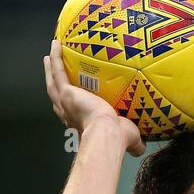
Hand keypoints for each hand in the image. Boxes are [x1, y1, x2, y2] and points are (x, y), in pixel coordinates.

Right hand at [43, 39, 145, 156]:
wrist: (107, 134)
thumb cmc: (117, 138)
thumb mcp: (127, 138)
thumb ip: (135, 142)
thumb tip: (143, 148)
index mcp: (81, 124)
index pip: (70, 113)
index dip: (68, 105)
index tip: (69, 96)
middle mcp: (69, 113)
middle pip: (56, 95)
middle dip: (53, 83)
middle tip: (52, 70)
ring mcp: (66, 102)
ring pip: (54, 81)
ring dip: (51, 67)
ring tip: (50, 54)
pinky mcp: (67, 92)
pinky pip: (58, 71)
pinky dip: (56, 57)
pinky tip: (56, 45)